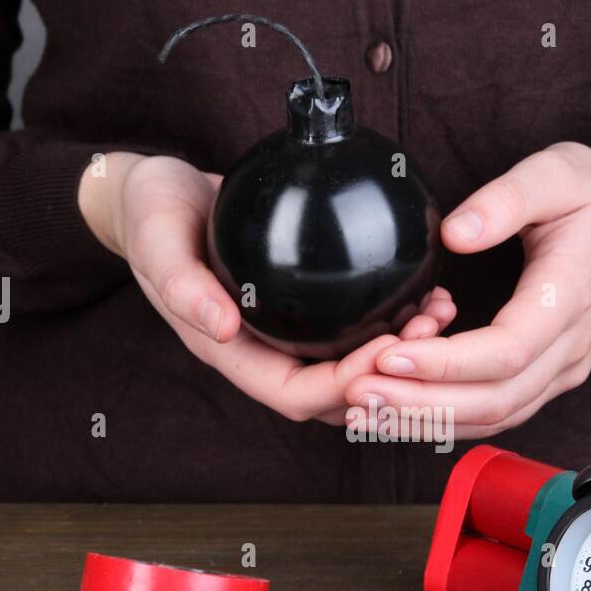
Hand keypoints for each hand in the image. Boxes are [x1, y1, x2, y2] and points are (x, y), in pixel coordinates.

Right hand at [78, 152, 455, 421]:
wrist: (154, 196)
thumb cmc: (151, 216)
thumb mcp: (156, 241)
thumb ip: (182, 285)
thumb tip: (223, 330)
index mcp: (231, 353)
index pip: (296, 394)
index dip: (345, 385)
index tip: (387, 349)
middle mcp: (264, 354)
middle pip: (337, 394)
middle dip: (388, 376)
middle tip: (432, 329)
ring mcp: (287, 336)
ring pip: (354, 368)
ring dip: (401, 354)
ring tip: (439, 311)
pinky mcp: (307, 313)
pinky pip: (355, 332)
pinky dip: (393, 323)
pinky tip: (424, 291)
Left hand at [344, 142, 590, 436]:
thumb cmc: (588, 195)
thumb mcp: (554, 173)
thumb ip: (506, 198)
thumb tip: (456, 231)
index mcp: (572, 296)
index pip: (507, 351)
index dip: (446, 363)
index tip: (388, 356)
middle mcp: (571, 347)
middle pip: (497, 399)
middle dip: (423, 403)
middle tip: (358, 394)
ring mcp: (561, 369)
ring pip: (495, 416)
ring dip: (427, 420)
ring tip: (364, 411)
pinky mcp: (546, 378)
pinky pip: (495, 412)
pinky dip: (444, 418)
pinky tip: (396, 413)